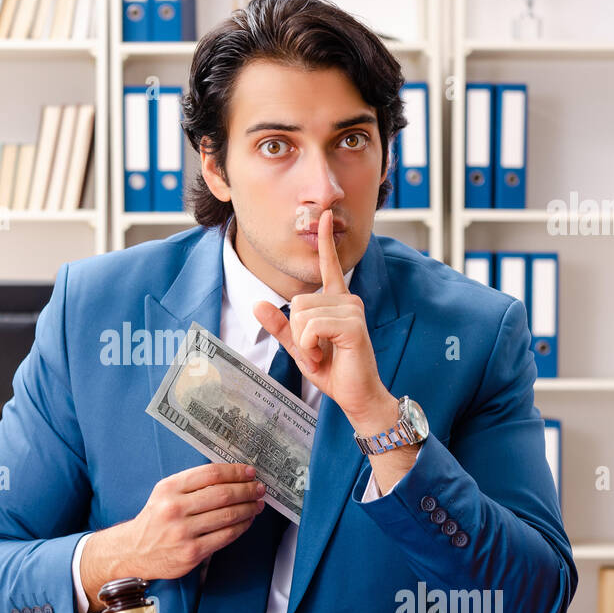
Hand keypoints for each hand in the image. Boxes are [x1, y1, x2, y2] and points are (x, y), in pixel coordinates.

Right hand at [80, 463, 265, 612]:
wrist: (135, 550)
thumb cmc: (156, 519)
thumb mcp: (165, 493)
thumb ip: (192, 483)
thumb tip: (230, 475)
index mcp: (169, 488)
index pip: (210, 474)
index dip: (235, 471)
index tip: (248, 472)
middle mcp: (175, 508)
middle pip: (223, 494)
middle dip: (247, 490)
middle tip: (258, 488)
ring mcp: (184, 532)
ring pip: (227, 515)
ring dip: (248, 508)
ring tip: (257, 504)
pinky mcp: (192, 552)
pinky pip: (225, 536)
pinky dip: (241, 527)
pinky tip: (246, 521)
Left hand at [252, 208, 392, 426]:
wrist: (355, 395)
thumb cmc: (333, 370)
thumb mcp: (298, 347)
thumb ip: (279, 325)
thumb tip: (258, 303)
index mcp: (336, 301)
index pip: (329, 266)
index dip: (326, 242)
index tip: (325, 217)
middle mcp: (347, 300)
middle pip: (297, 301)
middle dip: (298, 333)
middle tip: (316, 352)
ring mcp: (352, 310)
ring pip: (302, 314)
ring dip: (304, 343)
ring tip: (323, 355)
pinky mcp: (353, 325)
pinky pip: (312, 326)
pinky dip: (309, 347)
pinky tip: (324, 356)